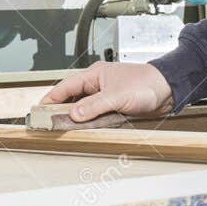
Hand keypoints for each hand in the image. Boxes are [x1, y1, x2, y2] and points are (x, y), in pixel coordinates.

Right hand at [40, 61, 173, 122]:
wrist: (168, 89)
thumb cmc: (146, 84)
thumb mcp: (117, 96)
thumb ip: (94, 105)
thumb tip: (73, 114)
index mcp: (95, 74)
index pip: (66, 86)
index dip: (51, 98)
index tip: (38, 110)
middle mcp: (97, 84)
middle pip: (72, 98)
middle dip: (60, 111)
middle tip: (48, 124)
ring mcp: (105, 95)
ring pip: (83, 108)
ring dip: (75, 118)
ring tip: (63, 129)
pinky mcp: (113, 106)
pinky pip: (95, 115)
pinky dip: (89, 123)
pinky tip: (85, 130)